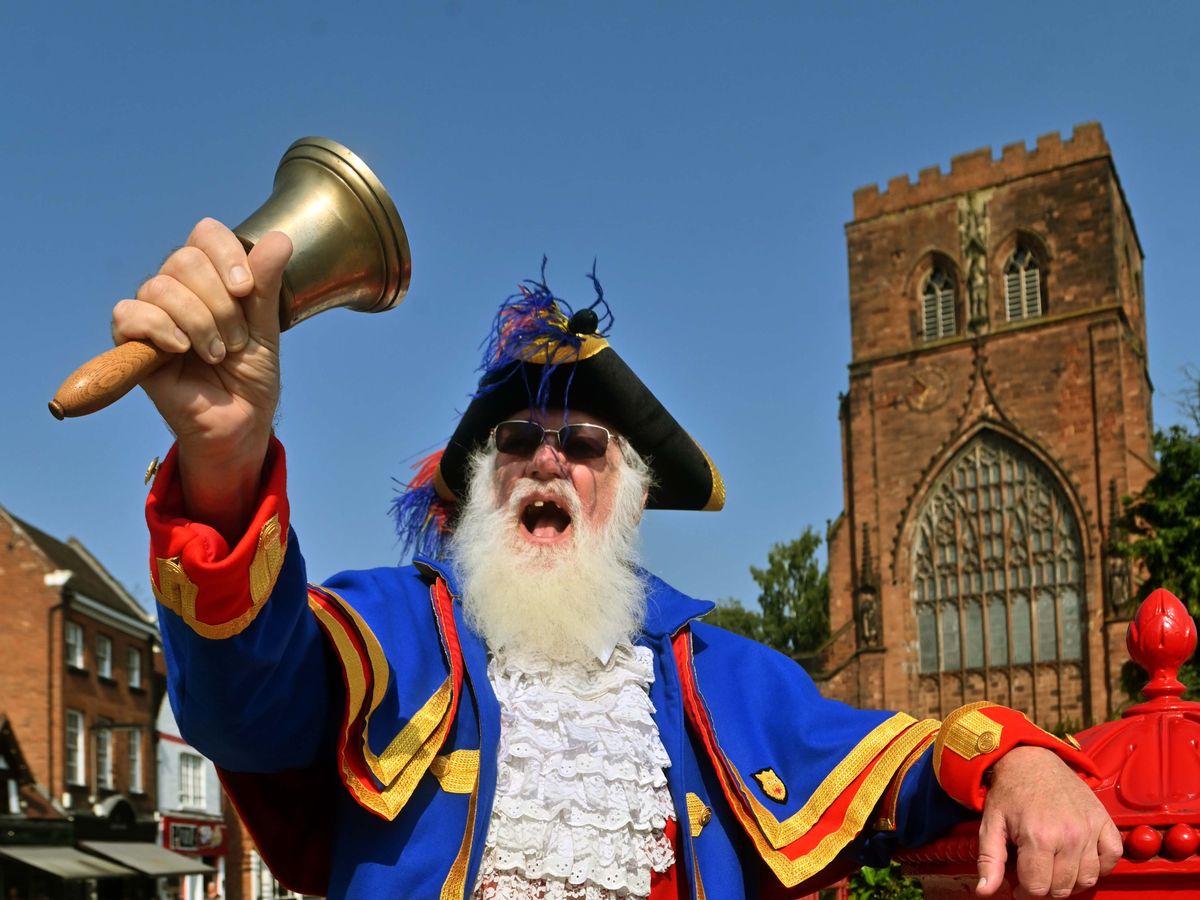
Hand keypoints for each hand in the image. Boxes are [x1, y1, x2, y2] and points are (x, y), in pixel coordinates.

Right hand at [111, 218, 291, 535]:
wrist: (239, 422)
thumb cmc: (251, 376)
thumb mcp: (266, 328)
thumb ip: (266, 285)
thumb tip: (278, 238)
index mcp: (211, 277)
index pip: (206, 234)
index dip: (226, 255)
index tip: (245, 291)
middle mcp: (178, 288)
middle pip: (184, 259)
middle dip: (219, 303)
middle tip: (235, 340)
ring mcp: (153, 313)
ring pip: (160, 286)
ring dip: (198, 323)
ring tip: (217, 354)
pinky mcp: (132, 342)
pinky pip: (129, 314)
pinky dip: (161, 330)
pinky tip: (182, 351)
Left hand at [976, 746, 1120, 898]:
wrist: (1032, 759)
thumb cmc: (1011, 791)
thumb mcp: (991, 823)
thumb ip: (989, 860)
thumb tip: (984, 891)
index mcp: (1038, 836)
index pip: (1038, 888)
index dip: (1024, 892)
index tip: (1018, 885)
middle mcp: (1069, 835)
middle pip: (1063, 887)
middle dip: (1045, 887)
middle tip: (1035, 873)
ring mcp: (1090, 829)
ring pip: (1088, 879)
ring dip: (1071, 880)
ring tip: (1054, 867)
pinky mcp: (1104, 822)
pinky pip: (1112, 858)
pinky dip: (1100, 865)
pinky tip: (1080, 858)